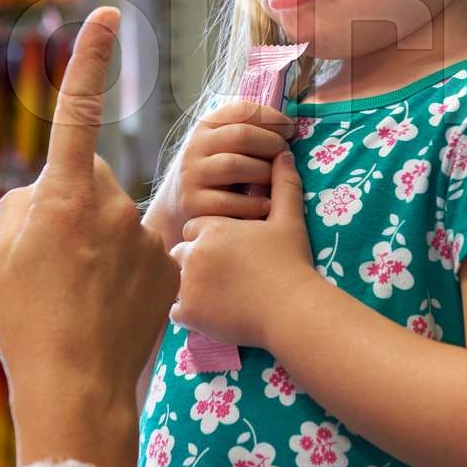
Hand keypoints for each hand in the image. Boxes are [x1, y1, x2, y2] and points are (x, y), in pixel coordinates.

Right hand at [0, 7, 178, 466]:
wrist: (77, 387)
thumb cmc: (27, 321)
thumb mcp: (0, 256)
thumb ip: (23, 207)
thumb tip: (47, 193)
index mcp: (63, 195)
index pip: (76, 111)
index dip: (89, 59)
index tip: (105, 14)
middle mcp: (110, 204)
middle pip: (88, 181)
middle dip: (72, 206)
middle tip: (52, 262)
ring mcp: (144, 235)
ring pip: (114, 220)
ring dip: (98, 244)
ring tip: (79, 296)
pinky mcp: (169, 264)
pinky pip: (140, 251)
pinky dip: (125, 271)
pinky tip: (109, 308)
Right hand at [167, 100, 296, 223]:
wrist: (178, 205)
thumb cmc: (216, 172)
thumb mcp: (223, 145)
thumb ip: (249, 132)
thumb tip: (290, 125)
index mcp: (206, 126)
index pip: (242, 110)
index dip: (271, 118)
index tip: (290, 129)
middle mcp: (195, 147)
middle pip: (241, 135)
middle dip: (271, 144)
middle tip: (286, 155)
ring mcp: (191, 175)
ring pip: (233, 165)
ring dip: (264, 172)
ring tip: (277, 180)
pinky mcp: (192, 204)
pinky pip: (228, 201)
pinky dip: (253, 203)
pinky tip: (267, 205)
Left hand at [170, 151, 318, 351]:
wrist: (291, 308)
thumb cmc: (291, 262)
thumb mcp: (289, 219)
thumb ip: (283, 184)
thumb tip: (284, 154)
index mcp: (212, 227)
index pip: (195, 227)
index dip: (210, 238)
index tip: (228, 250)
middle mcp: (194, 252)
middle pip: (181, 252)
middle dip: (196, 261)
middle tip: (222, 275)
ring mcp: (187, 283)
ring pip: (175, 281)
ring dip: (190, 286)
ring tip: (216, 295)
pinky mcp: (188, 312)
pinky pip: (175, 310)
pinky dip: (190, 312)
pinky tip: (211, 312)